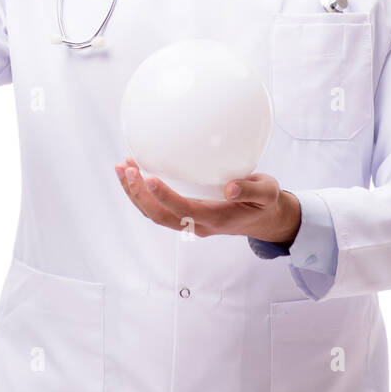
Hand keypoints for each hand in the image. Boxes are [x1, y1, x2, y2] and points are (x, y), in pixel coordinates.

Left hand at [114, 157, 301, 246]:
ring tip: (122, 167)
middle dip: (139, 195)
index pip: (184, 210)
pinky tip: (136, 172)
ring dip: (135, 193)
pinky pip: (158, 208)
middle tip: (126, 168)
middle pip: (159, 215)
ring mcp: (189, 221)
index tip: (149, 177)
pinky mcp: (185, 215)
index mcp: (216, 218)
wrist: (264, 221)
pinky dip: (142, 192)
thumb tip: (230, 187)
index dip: (164, 196)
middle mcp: (198, 224)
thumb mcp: (268, 193)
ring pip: (154, 213)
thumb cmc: (265, 203)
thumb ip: (252, 190)